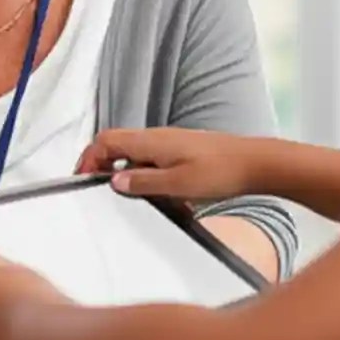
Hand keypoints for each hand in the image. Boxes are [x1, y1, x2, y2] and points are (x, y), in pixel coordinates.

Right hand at [75, 128, 262, 199]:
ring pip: (137, 156)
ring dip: (130, 176)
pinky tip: (167, 201)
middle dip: (104, 167)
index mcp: (151, 141)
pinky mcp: (184, 153)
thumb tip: (113, 180)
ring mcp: (171, 144)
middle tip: (100, 192)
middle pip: (118, 146)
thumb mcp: (178, 184)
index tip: (81, 179)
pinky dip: (151, 179)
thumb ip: (143, 182)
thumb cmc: (222, 172)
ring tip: (136, 201)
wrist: (258, 164)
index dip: (88, 157)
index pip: (106, 140)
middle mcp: (158, 138)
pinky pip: (156, 163)